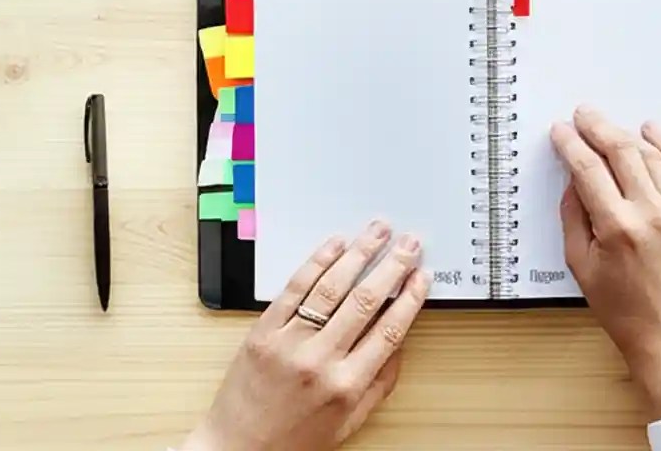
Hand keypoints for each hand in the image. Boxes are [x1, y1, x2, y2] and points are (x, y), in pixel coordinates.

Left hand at [181, 221, 430, 450]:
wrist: (238, 449)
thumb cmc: (294, 441)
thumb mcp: (349, 422)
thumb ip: (379, 382)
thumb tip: (399, 341)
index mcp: (347, 385)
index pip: (389, 330)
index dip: (410, 298)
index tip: (422, 277)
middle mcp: (319, 360)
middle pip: (365, 301)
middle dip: (392, 266)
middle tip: (409, 244)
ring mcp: (289, 342)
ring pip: (331, 287)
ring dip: (359, 254)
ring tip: (377, 232)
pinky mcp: (263, 331)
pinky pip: (294, 289)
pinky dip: (317, 262)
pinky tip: (335, 246)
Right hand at [551, 106, 660, 419]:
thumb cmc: (623, 310)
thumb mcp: (582, 267)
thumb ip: (573, 219)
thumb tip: (573, 183)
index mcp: (616, 228)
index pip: (588, 170)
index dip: (571, 145)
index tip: (560, 132)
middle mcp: (649, 215)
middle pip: (620, 153)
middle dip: (597, 127)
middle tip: (582, 115)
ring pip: (651, 157)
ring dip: (627, 134)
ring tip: (609, 124)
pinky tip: (653, 132)